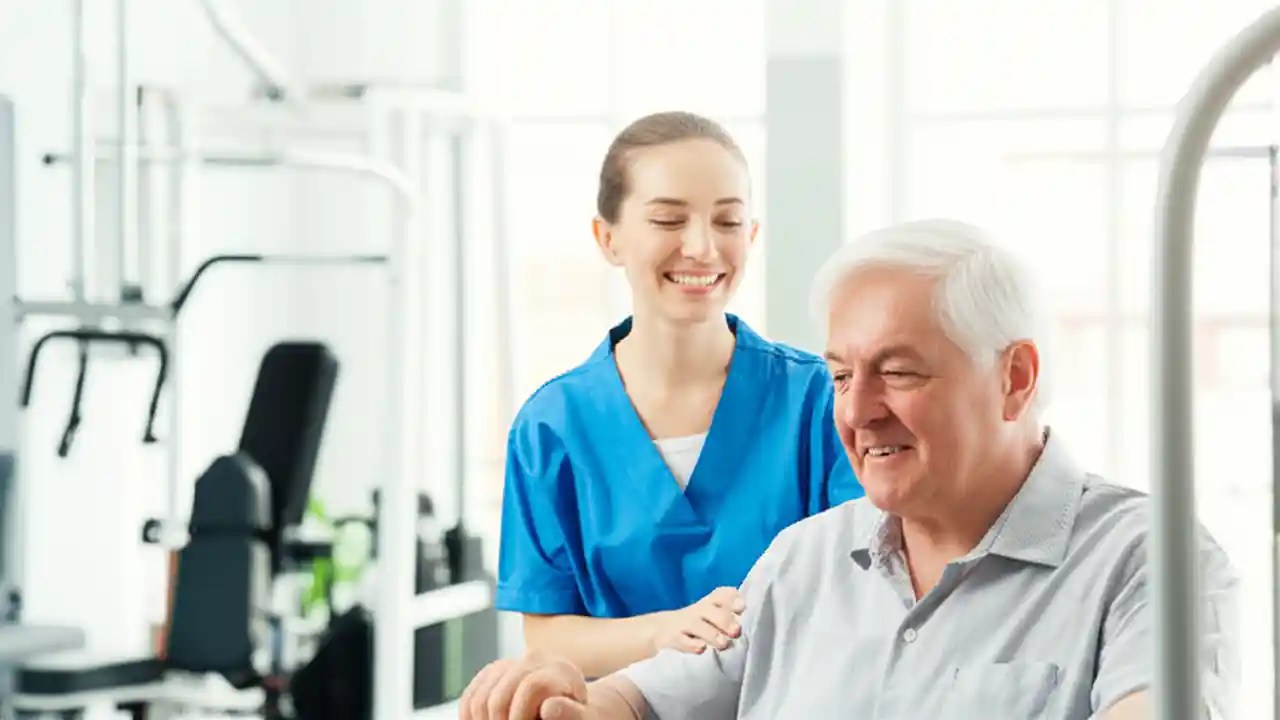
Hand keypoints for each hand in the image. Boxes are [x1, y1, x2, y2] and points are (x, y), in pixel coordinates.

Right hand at [459, 652, 589, 719]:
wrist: (573, 708)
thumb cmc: (581, 718)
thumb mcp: (585, 718)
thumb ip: (571, 714)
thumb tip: (549, 708)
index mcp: (560, 669)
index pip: (530, 686)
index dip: (521, 717)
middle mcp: (535, 659)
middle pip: (500, 695)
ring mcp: (511, 663)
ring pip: (480, 696)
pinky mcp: (493, 673)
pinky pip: (471, 695)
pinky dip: (470, 716)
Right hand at [651, 586, 744, 654]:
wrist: (663, 629)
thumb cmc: (697, 624)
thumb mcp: (712, 615)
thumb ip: (730, 615)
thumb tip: (748, 619)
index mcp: (710, 603)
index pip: (721, 595)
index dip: (731, 599)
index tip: (741, 607)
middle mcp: (698, 610)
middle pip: (711, 610)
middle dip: (725, 620)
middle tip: (736, 631)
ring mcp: (685, 624)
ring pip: (698, 626)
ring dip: (712, 634)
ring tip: (723, 644)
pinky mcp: (674, 638)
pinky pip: (683, 641)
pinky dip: (692, 645)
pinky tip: (701, 648)